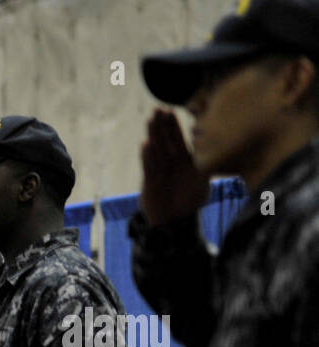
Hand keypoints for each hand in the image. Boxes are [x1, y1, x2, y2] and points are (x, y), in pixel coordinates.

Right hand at [139, 108, 209, 226]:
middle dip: (161, 124)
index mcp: (183, 159)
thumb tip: (220, 147)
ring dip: (153, 134)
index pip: (177, 138)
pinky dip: (147, 156)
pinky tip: (145, 144)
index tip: (171, 109)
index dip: (173, 124)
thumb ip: (207, 164)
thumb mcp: (204, 179)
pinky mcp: (150, 182)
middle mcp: (169, 162)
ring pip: (156, 149)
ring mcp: (159, 171)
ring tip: (151, 119)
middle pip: (165, 140)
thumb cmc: (190, 199)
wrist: (176, 219)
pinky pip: (149, 167)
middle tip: (158, 108)